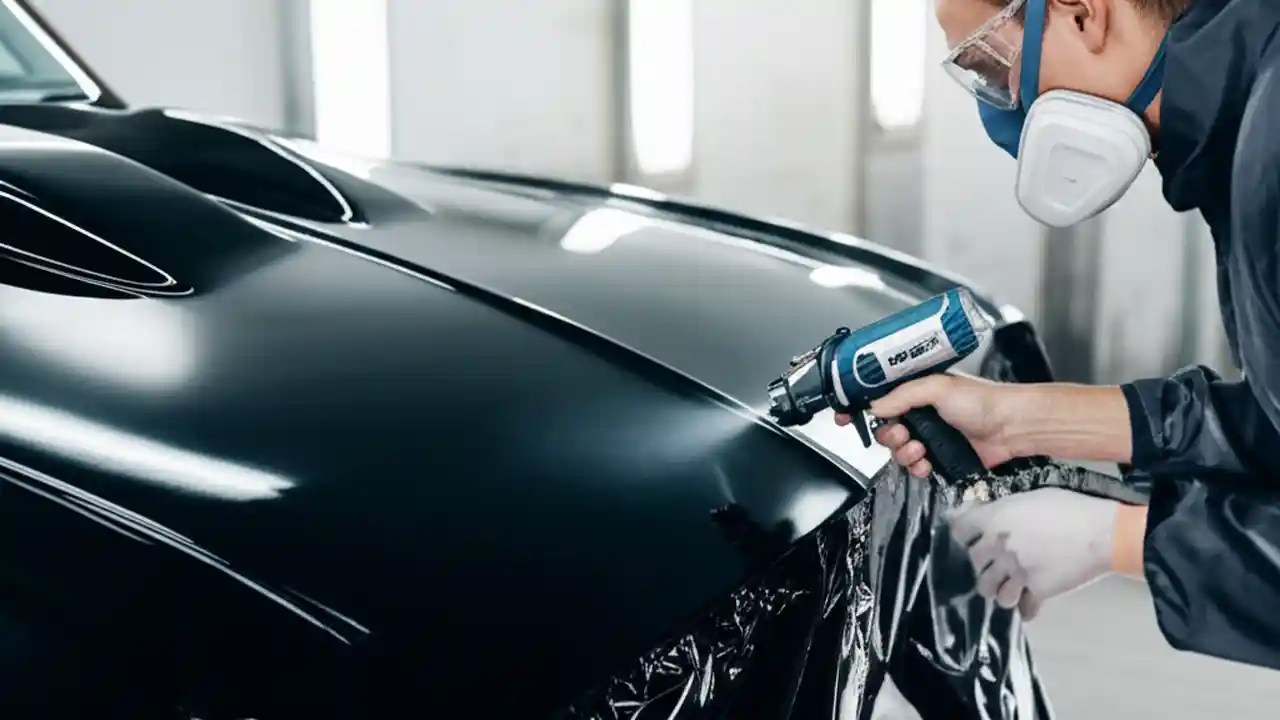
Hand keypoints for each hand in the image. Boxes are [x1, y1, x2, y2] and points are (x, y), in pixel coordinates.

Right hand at [835, 374, 1018, 477]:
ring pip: (898, 451)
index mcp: (916, 392)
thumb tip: (876, 406)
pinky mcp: (940, 457)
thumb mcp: (937, 387)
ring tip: (920, 449)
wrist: (1012, 427)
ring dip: (904, 453)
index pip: (879, 399)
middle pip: (884, 430)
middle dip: (888, 436)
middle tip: (902, 434)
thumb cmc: (983, 400)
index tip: (845, 419)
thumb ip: (903, 396)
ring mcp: (930, 436)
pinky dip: (917, 468)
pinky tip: (927, 463)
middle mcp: (920, 414)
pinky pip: (916, 467)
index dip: (861, 409)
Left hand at [950, 488, 1119, 619]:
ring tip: (1010, 584)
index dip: (964, 536)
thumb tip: (989, 515)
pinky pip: (1021, 609)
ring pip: (990, 592)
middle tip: (997, 562)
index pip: (958, 532)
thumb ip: (1004, 509)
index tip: (972, 539)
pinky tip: (1030, 601)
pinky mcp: (1036, 591)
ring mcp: (1014, 572)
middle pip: (973, 564)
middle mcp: (997, 547)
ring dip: (999, 588)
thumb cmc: (1069, 507)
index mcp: (994, 519)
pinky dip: (1025, 607)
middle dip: (984, 563)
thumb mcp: (1030, 497)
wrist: (1102, 533)